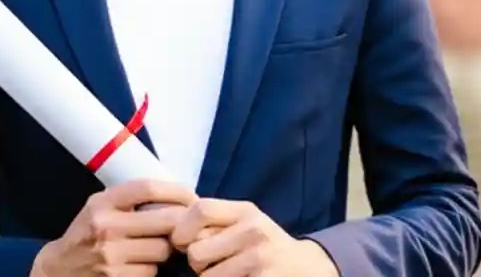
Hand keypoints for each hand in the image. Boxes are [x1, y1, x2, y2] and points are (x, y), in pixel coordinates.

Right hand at [30, 179, 197, 276]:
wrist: (57, 271)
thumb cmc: (86, 235)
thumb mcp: (98, 207)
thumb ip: (128, 200)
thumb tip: (175, 197)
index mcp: (103, 203)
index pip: (149, 188)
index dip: (177, 191)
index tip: (191, 197)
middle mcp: (106, 227)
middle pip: (166, 221)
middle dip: (181, 224)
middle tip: (185, 226)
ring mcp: (111, 257)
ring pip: (162, 250)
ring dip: (165, 250)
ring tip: (155, 248)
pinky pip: (151, 272)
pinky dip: (152, 269)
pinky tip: (141, 265)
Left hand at [170, 199, 339, 276]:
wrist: (309, 269)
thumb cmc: (266, 247)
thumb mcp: (247, 224)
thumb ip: (217, 222)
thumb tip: (171, 227)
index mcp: (246, 211)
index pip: (200, 210)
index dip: (181, 229)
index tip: (181, 243)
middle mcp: (254, 230)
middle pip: (197, 251)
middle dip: (197, 264)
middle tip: (212, 265)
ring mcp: (261, 257)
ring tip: (231, 275)